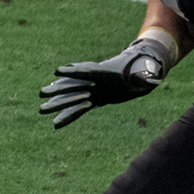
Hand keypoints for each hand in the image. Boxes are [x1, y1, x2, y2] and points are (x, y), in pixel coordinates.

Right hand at [39, 32, 173, 127]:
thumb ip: (144, 77)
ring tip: (41, 109)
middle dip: (58, 90)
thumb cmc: (141, 73)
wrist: (137, 74)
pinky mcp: (94, 100)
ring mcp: (92, 90)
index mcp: (104, 73)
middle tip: (41, 92)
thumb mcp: (143, 75)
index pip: (86, 71)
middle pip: (73, 85)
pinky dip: (68, 115)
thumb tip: (151, 80)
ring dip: (58, 104)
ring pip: (72, 98)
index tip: (57, 71)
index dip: (72, 71)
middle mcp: (94, 81)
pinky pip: (79, 109)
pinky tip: (57, 123)